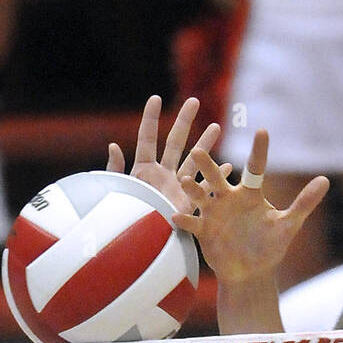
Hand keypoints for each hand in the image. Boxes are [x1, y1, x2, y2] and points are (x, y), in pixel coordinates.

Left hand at [106, 94, 221, 216]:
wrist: (140, 244)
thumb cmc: (125, 218)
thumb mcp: (115, 191)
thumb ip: (114, 168)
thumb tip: (114, 145)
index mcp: (143, 170)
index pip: (147, 138)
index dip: (150, 118)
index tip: (156, 98)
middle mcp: (162, 176)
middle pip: (175, 142)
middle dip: (185, 121)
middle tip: (194, 101)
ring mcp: (176, 189)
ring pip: (194, 160)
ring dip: (205, 144)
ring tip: (216, 127)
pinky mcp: (188, 204)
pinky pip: (204, 188)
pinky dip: (216, 178)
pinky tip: (228, 168)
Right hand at [176, 129, 328, 284]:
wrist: (251, 272)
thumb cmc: (270, 247)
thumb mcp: (288, 225)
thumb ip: (304, 203)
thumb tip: (325, 180)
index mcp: (250, 194)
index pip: (255, 168)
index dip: (259, 151)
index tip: (262, 131)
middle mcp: (229, 198)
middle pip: (218, 177)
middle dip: (208, 165)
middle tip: (200, 150)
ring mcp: (214, 213)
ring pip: (201, 195)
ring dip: (192, 188)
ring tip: (185, 180)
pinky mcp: (204, 230)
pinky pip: (193, 223)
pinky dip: (185, 220)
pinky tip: (176, 216)